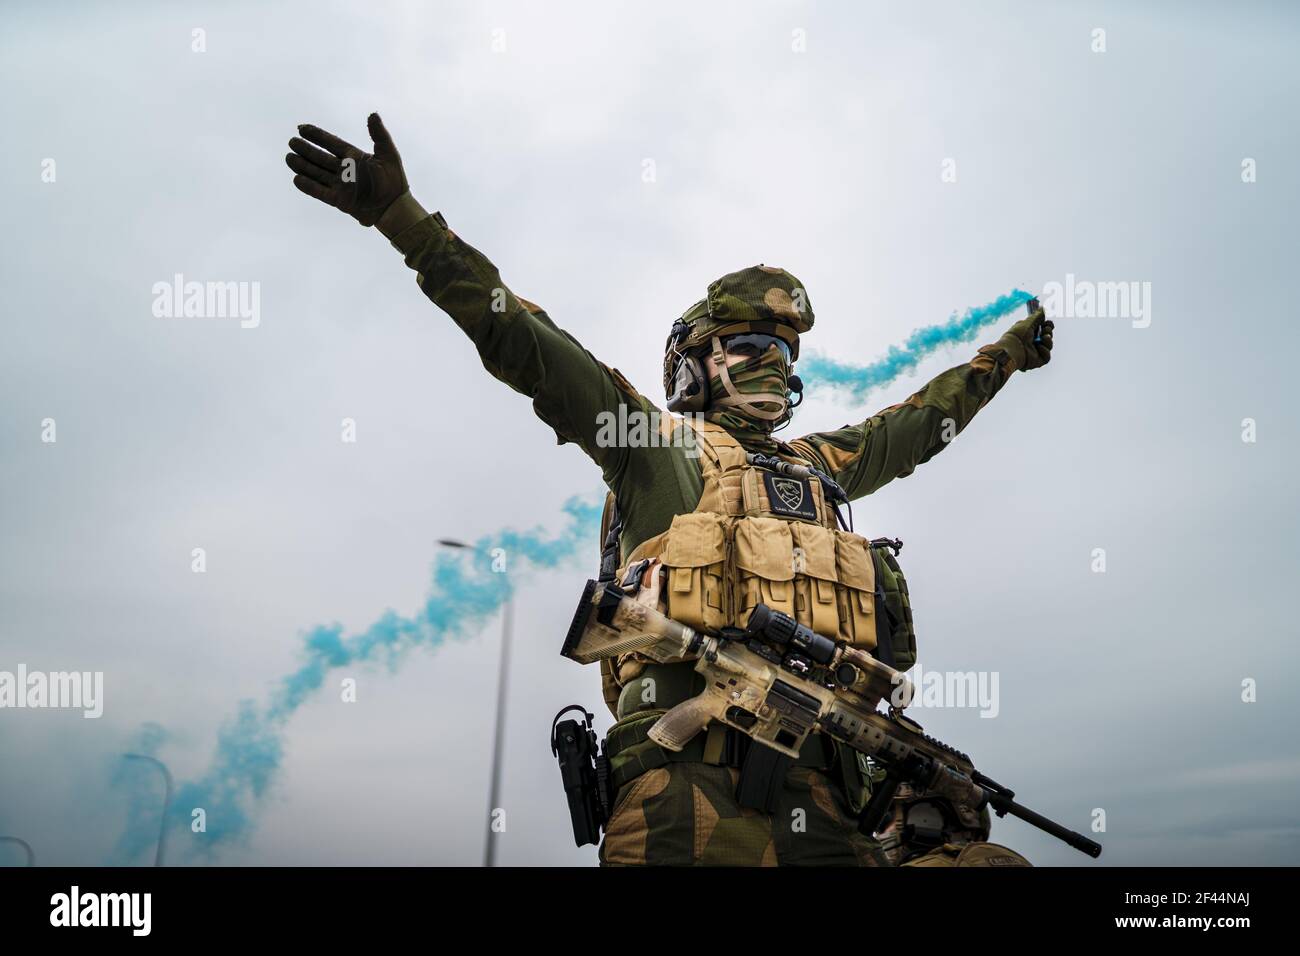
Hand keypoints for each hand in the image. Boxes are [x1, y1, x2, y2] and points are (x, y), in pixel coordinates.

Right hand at [286, 113, 408, 226]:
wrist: (395, 208)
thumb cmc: (395, 181)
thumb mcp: (389, 154)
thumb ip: (379, 135)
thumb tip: (372, 114)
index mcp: (354, 157)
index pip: (331, 143)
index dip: (316, 135)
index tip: (301, 127)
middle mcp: (345, 170)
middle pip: (320, 157)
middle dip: (305, 150)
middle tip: (292, 142)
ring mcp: (341, 185)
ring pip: (316, 173)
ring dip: (302, 166)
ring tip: (288, 158)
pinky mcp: (340, 200)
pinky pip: (320, 192)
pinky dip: (308, 186)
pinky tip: (296, 178)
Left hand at [1003, 306, 1053, 370]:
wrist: (1012, 349)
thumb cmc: (1017, 335)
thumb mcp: (1028, 323)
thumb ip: (1037, 316)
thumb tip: (1043, 308)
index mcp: (1029, 333)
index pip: (1043, 329)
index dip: (1048, 325)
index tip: (1048, 322)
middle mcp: (1033, 342)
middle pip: (1048, 336)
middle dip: (1048, 331)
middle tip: (1045, 330)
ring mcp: (1035, 352)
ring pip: (1049, 346)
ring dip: (1048, 341)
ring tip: (1044, 338)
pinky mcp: (1037, 361)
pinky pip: (1047, 357)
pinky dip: (1045, 351)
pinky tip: (1039, 347)